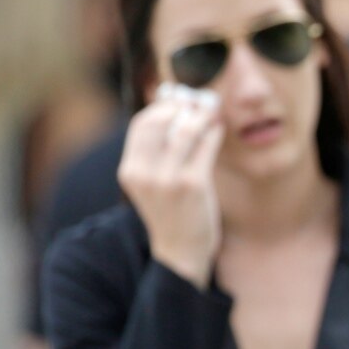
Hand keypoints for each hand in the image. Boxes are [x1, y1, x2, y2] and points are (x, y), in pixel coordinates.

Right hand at [117, 84, 224, 288]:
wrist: (181, 251)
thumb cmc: (172, 211)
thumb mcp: (154, 181)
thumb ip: (159, 149)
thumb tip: (171, 104)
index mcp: (130, 171)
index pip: (141, 124)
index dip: (161, 106)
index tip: (179, 98)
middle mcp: (144, 173)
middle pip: (160, 121)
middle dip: (182, 106)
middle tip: (200, 102)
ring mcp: (168, 179)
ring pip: (185, 130)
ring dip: (201, 116)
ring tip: (211, 114)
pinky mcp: (193, 185)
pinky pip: (206, 146)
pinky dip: (213, 132)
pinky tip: (218, 129)